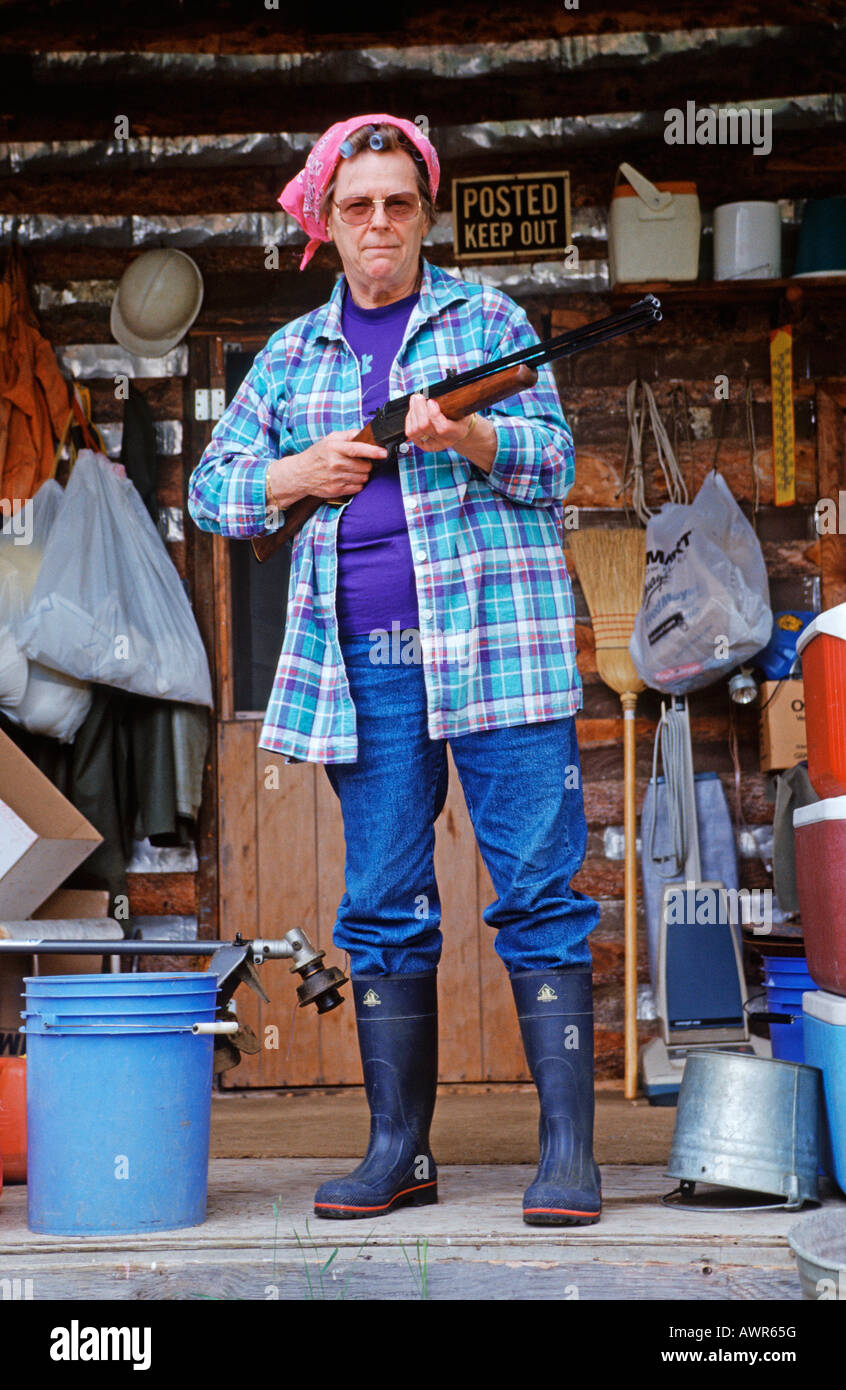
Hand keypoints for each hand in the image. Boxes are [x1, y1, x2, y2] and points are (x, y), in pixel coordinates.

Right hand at [266, 430, 386, 506]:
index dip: (373, 451)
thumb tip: (366, 434)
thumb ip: (349, 435)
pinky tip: (347, 478)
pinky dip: (356, 484)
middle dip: (366, 464)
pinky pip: (357, 488)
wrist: (300, 473)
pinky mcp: (336, 490)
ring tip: (351, 470)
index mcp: (334, 448)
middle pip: (365, 466)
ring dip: (361, 474)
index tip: (383, 453)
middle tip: (358, 462)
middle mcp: (335, 463)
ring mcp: (336, 478)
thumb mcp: (330, 439)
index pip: (357, 449)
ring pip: (363, 478)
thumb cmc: (317, 454)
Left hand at [404, 394, 476, 452]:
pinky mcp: (422, 444)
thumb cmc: (459, 414)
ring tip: (416, 401)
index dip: (434, 414)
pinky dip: (410, 419)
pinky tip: (413, 410)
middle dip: (419, 409)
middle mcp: (445, 441)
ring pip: (415, 430)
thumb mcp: (461, 405)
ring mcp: (432, 444)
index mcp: (458, 432)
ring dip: (413, 412)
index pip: (443, 428)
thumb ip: (452, 400)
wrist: (457, 428)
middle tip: (418, 397)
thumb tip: (435, 392)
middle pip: (425, 427)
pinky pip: (411, 433)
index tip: (431, 401)